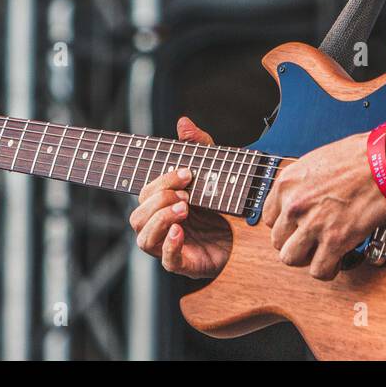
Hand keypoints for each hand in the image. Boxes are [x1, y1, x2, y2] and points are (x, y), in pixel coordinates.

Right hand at [130, 116, 230, 278]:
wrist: (247, 236)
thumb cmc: (223, 204)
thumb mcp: (214, 171)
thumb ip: (198, 147)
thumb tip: (183, 122)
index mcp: (162, 206)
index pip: (145, 193)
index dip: (162, 182)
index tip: (187, 173)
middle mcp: (160, 227)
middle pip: (138, 216)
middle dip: (159, 201)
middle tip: (186, 195)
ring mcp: (169, 247)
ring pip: (144, 239)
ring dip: (160, 220)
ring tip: (184, 210)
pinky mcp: (185, 264)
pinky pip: (166, 260)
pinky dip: (169, 246)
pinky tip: (180, 232)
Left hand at [260, 132, 385, 280]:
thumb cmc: (360, 157)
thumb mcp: (317, 163)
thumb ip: (304, 186)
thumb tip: (306, 202)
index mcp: (287, 183)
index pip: (270, 218)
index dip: (287, 225)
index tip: (299, 226)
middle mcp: (294, 204)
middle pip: (278, 240)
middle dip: (295, 242)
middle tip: (314, 240)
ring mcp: (312, 223)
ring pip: (290, 258)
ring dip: (308, 258)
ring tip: (324, 251)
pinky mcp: (335, 240)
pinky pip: (319, 270)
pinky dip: (328, 269)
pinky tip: (338, 260)